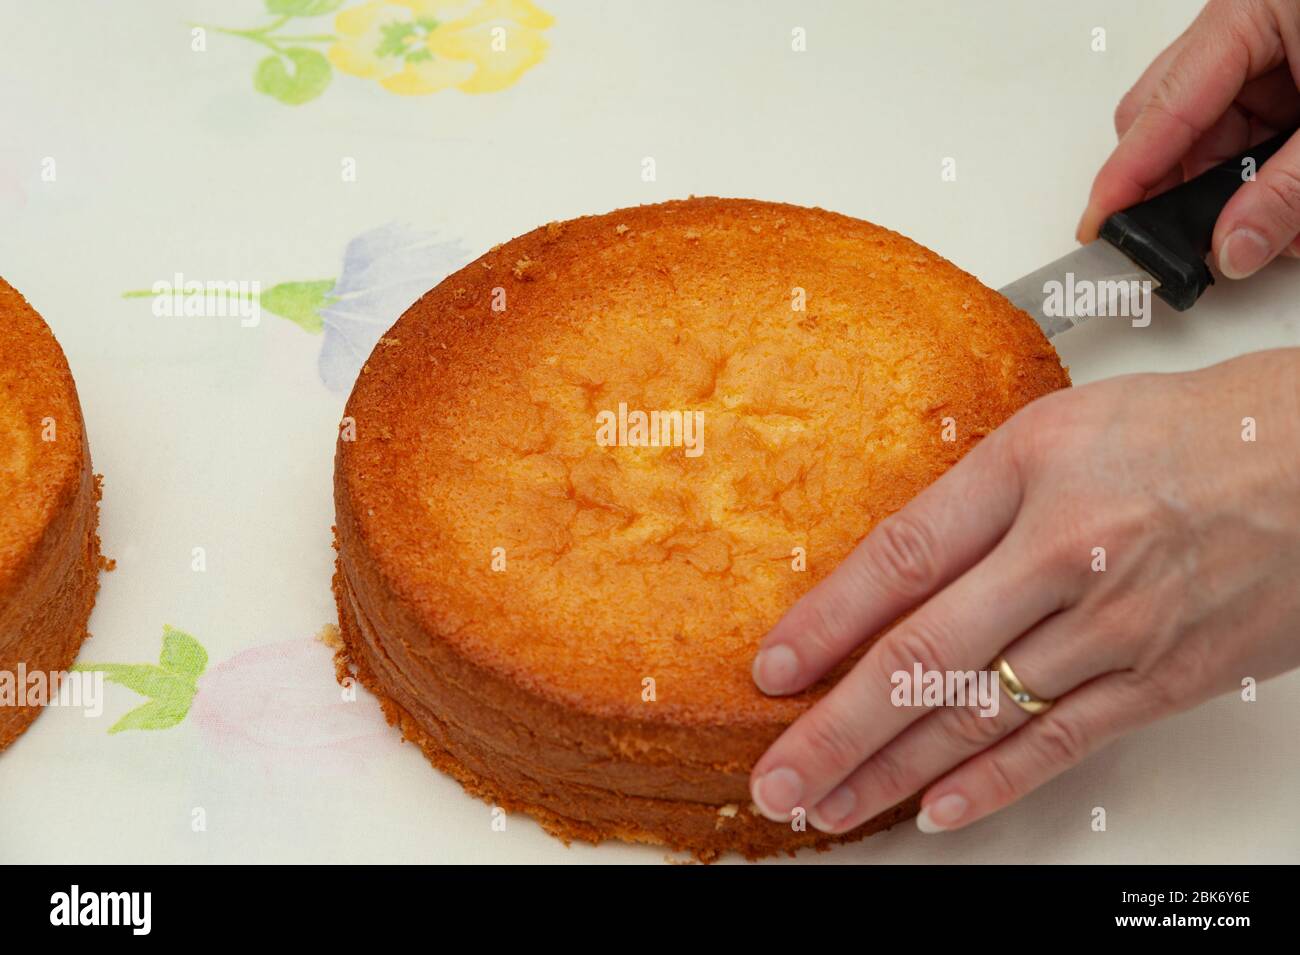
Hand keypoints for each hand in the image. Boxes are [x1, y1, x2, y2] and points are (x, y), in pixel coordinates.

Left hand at [747, 349, 1299, 834]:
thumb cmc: (1196, 432)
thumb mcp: (1063, 426)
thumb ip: (975, 498)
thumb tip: (891, 572)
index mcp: (1030, 471)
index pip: (901, 558)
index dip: (826, 623)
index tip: (772, 670)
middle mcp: (1067, 552)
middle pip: (925, 656)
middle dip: (838, 730)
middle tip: (778, 778)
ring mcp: (1118, 625)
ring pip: (981, 714)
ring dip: (895, 771)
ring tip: (833, 805)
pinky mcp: (1165, 678)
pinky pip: (1064, 743)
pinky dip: (994, 783)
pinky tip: (937, 809)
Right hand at [1077, 0, 1299, 275]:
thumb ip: (1290, 189)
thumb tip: (1234, 249)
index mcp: (1247, 14)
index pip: (1163, 109)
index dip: (1125, 178)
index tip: (1097, 230)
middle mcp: (1248, 30)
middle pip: (1171, 122)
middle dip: (1182, 192)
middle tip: (1189, 246)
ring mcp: (1271, 51)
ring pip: (1215, 137)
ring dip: (1238, 192)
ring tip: (1281, 226)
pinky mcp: (1292, 73)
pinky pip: (1255, 134)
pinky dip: (1268, 177)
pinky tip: (1294, 204)